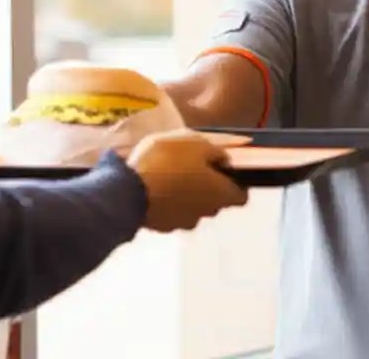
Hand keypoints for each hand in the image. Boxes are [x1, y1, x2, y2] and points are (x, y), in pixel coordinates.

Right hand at [127, 129, 248, 231]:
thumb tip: (224, 159)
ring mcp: (183, 222)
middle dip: (206, 187)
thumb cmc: (166, 162)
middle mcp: (206, 213)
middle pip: (215, 201)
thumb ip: (214, 151)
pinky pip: (169, 212)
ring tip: (167, 174)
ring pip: (191, 207)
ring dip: (184, 194)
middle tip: (190, 166)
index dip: (235, 183)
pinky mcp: (161, 226)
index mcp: (221, 193)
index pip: (241, 196)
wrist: (127, 189)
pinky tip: (153, 187)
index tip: (223, 171)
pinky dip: (165, 202)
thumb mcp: (194, 142)